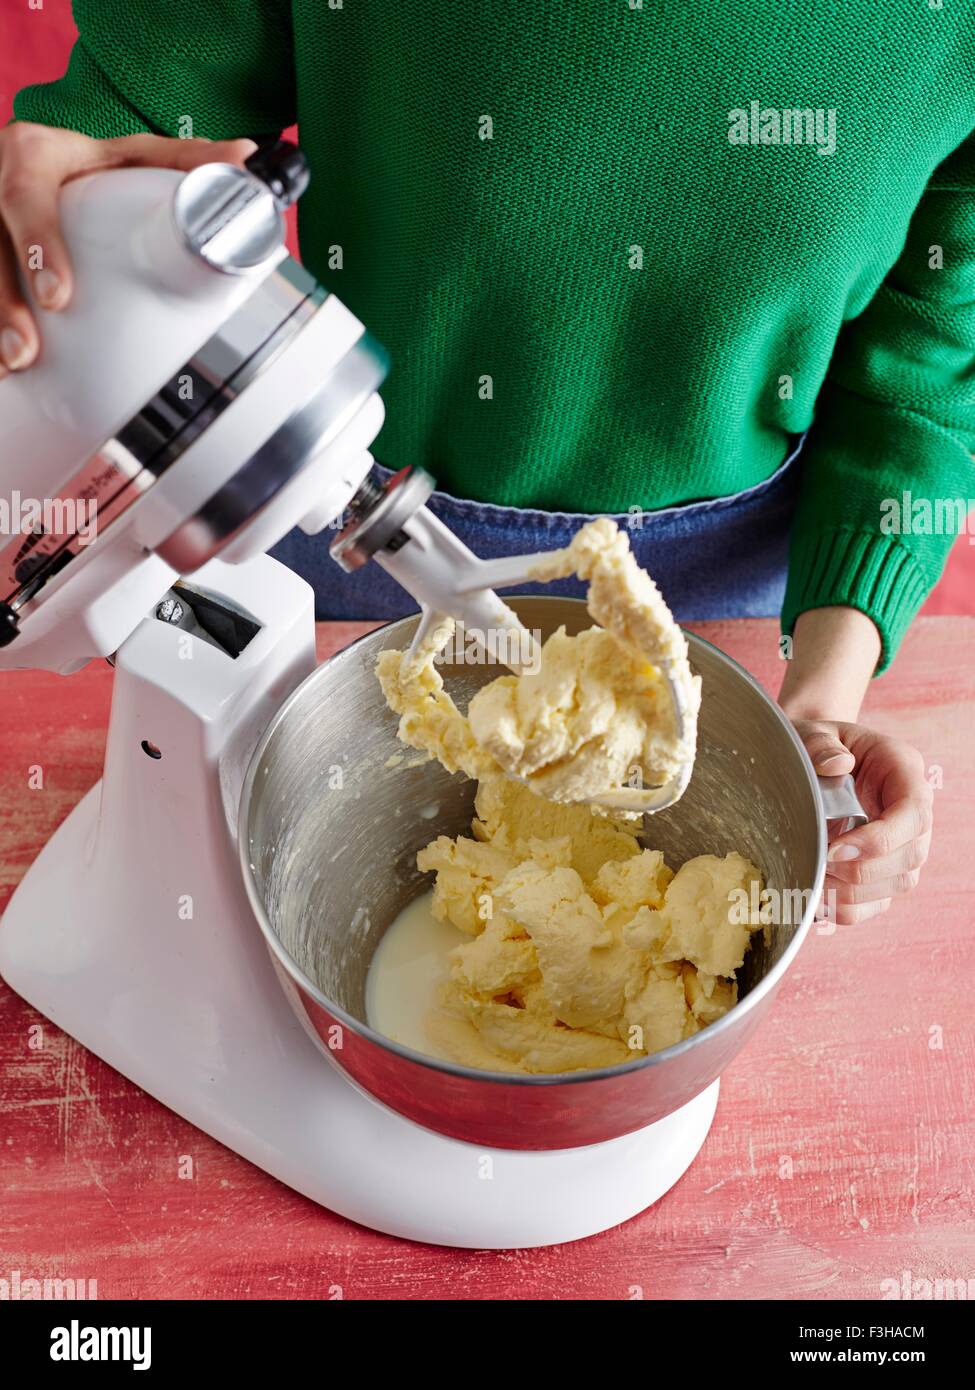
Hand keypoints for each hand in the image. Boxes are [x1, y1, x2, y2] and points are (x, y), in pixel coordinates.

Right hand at [0, 123, 256, 377]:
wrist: (25, 152)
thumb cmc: (83, 162)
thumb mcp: (126, 152)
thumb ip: (182, 159)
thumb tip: (247, 159)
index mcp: (36, 154)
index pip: (27, 195)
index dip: (38, 245)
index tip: (59, 296)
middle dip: (5, 301)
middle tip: (27, 353)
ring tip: (9, 368)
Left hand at [790, 718, 932, 924]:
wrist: (811, 762)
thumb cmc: (816, 746)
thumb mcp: (813, 732)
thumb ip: (821, 743)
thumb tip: (838, 765)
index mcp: (904, 772)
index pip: (914, 814)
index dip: (879, 840)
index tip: (834, 849)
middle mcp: (912, 813)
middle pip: (910, 857)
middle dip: (860, 870)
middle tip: (815, 861)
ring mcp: (903, 847)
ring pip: (896, 885)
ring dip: (850, 890)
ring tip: (811, 872)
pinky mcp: (883, 874)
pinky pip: (874, 906)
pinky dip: (843, 908)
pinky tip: (815, 892)